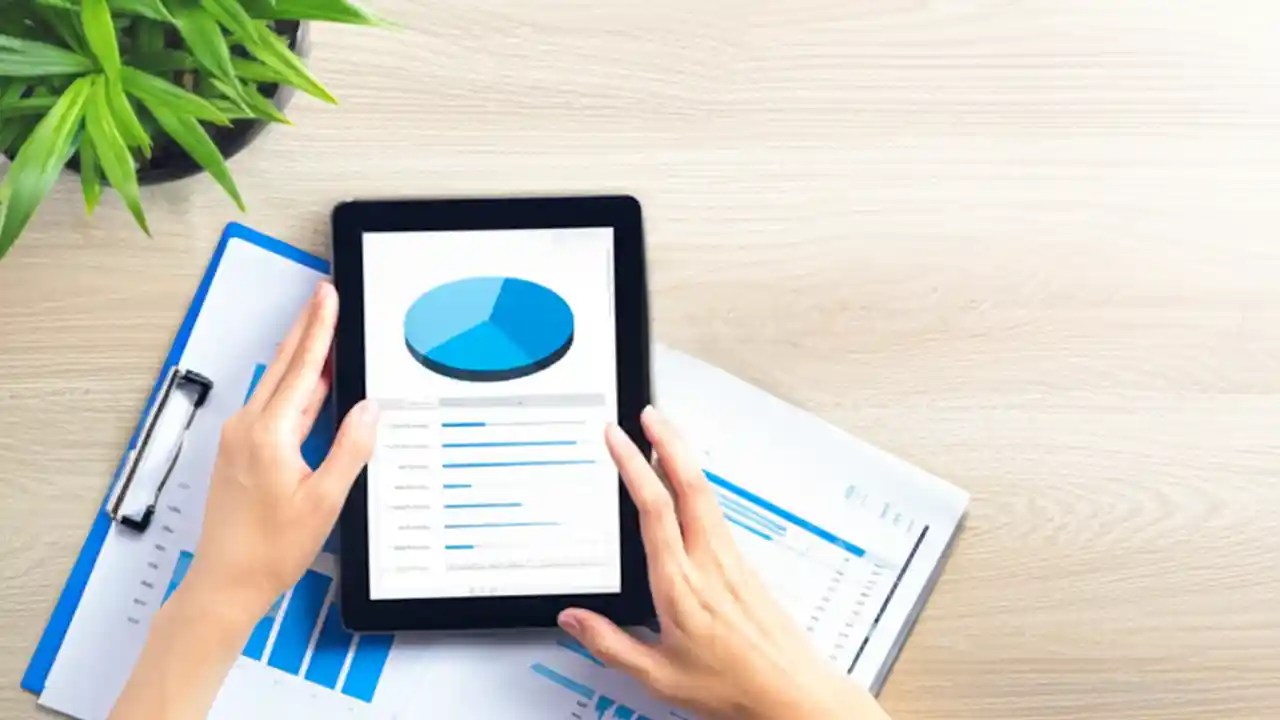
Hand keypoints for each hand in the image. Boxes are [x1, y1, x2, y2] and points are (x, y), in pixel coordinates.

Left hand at [187, 281, 377, 617]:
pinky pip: (272, 408)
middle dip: (307, 329)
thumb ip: (349, 449)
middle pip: (284, 366)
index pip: (302, 368)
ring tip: (323, 333)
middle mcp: (247, 429)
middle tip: (323, 297)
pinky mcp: (239, 453)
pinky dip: (294, 390)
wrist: (226, 581)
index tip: (327, 297)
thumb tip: (368, 410)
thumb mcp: (325, 501)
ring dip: (302, 359)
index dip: (319, 328)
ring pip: (278, 387)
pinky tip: (309, 388)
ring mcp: (239, 439)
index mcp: (269, 434)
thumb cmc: (270, 549)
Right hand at [557, 408, 889, 719]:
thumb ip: (610, 644)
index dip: (633, 465)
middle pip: (689, 485)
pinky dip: (697, 487)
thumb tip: (574, 619)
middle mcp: (710, 563)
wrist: (793, 695)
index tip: (617, 437)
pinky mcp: (744, 567)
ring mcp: (731, 561)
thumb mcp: (657, 676)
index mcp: (681, 585)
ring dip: (684, 459)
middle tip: (648, 414)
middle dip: (667, 441)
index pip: (654, 509)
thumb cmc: (735, 687)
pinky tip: (691, 485)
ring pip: (706, 495)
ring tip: (664, 436)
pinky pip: (716, 513)